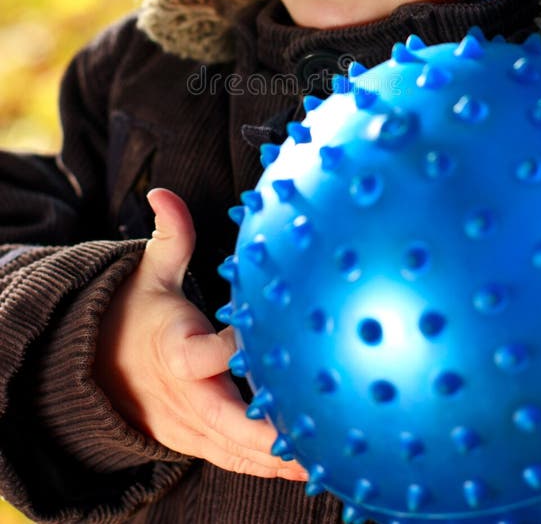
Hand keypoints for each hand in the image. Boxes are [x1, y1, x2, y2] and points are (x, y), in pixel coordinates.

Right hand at [94, 187, 305, 480]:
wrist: (94, 368)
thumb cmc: (134, 313)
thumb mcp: (149, 272)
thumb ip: (169, 236)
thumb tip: (162, 193)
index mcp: (174, 348)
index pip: (203, 353)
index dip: (233, 350)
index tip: (266, 339)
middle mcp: (182, 393)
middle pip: (227, 421)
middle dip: (270, 433)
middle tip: (316, 434)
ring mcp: (188, 425)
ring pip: (234, 450)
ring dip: (277, 458)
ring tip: (326, 457)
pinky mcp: (195, 440)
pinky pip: (232, 459)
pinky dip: (265, 467)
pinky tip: (306, 466)